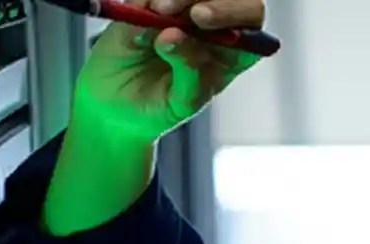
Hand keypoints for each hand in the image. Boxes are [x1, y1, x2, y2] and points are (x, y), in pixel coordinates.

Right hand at [72, 0, 266, 142]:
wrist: (118, 107)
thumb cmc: (160, 107)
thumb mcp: (181, 100)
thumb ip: (186, 70)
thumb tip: (172, 35)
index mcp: (235, 51)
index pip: (251, 21)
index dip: (235, 13)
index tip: (202, 18)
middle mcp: (215, 26)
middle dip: (212, 0)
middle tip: (185, 12)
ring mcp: (186, 9)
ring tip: (158, 11)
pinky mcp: (154, 2)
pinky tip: (144, 11)